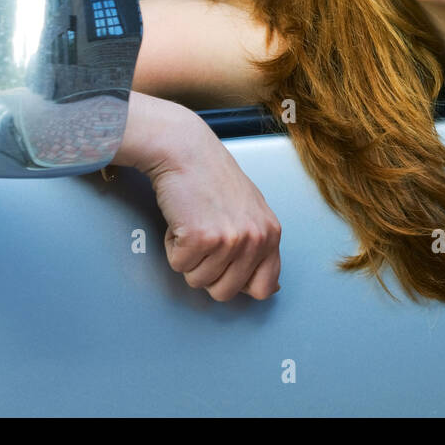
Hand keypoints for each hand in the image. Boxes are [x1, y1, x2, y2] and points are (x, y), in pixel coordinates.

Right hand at [113, 92, 281, 300]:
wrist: (187, 151)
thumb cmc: (214, 178)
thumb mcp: (252, 212)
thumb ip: (261, 248)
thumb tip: (269, 289)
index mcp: (271, 235)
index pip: (263, 288)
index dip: (238, 282)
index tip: (226, 265)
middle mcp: (255, 239)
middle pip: (224, 292)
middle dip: (207, 272)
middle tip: (205, 239)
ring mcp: (229, 240)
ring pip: (198, 281)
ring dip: (189, 257)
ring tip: (194, 223)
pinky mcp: (200, 238)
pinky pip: (178, 265)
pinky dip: (172, 247)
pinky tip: (182, 220)